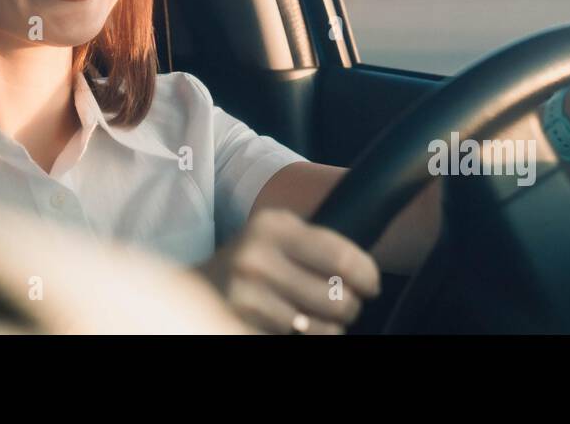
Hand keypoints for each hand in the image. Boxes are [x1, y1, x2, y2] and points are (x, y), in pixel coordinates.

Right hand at [194, 208, 380, 333]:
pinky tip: (292, 326)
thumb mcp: (278, 234)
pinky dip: (302, 339)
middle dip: (351, 306)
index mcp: (272, 227)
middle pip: (337, 299)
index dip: (367, 276)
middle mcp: (257, 259)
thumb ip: (316, 243)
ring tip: (319, 317)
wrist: (198, 288)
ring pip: (321, 329)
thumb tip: (366, 272)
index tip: (371, 285)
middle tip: (346, 304)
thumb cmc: (253, 260)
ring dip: (329, 328)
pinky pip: (296, 342)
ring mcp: (247, 297)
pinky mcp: (241, 325)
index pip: (342, 258)